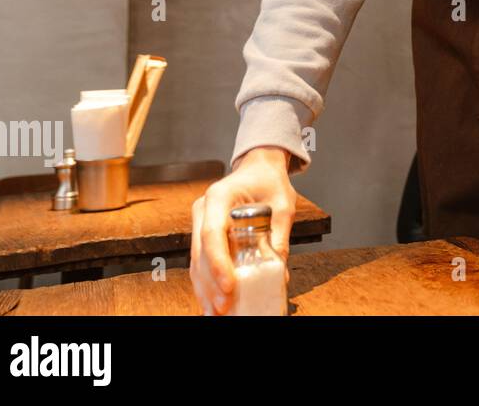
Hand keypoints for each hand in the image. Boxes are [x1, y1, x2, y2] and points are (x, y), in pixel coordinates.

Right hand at [190, 146, 296, 314]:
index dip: (219, 263)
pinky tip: (212, 301)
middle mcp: (204, 208)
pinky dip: (206, 282)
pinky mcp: (203, 232)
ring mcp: (200, 221)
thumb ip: (279, 237)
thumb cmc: (271, 182)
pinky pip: (201, 260)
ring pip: (196, 261)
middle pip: (200, 252)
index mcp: (220, 196)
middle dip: (211, 283)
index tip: (230, 286)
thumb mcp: (283, 206)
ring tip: (217, 311)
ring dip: (205, 288)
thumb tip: (278, 272)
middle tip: (224, 307)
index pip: (213, 234)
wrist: (260, 168)